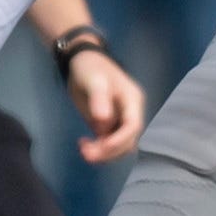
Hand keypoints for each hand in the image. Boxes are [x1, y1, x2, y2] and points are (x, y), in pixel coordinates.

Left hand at [65, 44, 147, 162]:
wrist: (82, 62)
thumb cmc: (91, 68)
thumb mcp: (94, 80)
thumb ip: (99, 99)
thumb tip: (103, 120)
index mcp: (133, 101)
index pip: (133, 126)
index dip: (120, 140)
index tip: (102, 147)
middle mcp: (131, 113)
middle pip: (127, 141)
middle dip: (109, 151)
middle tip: (86, 153)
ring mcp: (120, 121)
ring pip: (119, 147)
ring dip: (104, 154)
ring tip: (83, 149)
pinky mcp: (109, 126)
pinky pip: (109, 144)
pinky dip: (99, 150)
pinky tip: (84, 144)